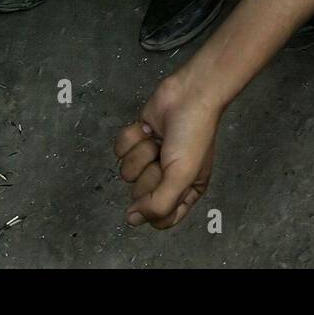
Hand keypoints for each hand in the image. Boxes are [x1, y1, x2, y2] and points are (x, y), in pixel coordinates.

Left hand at [115, 76, 220, 228]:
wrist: (189, 95)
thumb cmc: (193, 134)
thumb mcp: (183, 176)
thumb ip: (159, 205)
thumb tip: (133, 219)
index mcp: (186, 191)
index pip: (162, 219)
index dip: (155, 208)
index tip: (160, 189)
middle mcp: (167, 178)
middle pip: (140, 196)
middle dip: (149, 173)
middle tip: (164, 158)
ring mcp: (151, 159)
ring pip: (127, 173)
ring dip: (141, 153)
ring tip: (158, 140)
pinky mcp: (138, 140)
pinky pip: (120, 151)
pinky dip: (132, 138)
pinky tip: (147, 129)